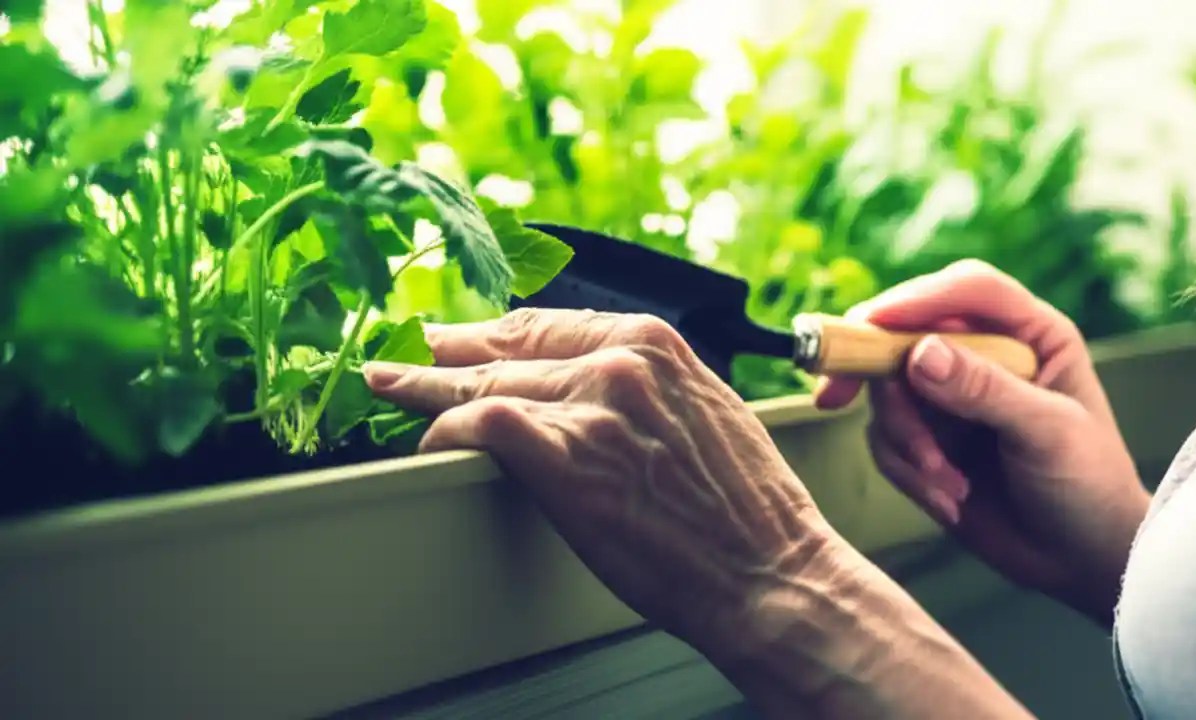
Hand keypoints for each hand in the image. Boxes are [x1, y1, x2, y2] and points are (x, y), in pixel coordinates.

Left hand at [364, 308, 1028, 719]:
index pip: (549, 323)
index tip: (465, 336)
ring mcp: (590, 404)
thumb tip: (591, 383)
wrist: (769, 571)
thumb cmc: (743, 509)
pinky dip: (441, 432)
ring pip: (482, 380)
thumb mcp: (704, 412)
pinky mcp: (564, 456)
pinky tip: (421, 443)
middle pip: (506, 345)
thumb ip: (647, 385)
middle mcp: (619, 359)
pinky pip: (477, 425)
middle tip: (405, 351)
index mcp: (654, 341)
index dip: (495, 332)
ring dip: (424, 386)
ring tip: (385, 385)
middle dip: (447, 349)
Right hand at [817, 260, 1149, 623]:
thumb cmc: (1088, 487)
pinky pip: (884, 438)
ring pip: (887, 391)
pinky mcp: (926, 439)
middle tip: (833, 397)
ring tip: (948, 485)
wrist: (1081, 560)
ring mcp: (950, 398)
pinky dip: (906, 471)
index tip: (868, 326)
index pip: (966, 291)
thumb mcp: (1047, 433)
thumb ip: (985, 390)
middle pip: (906, 334)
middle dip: (876, 374)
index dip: (915, 300)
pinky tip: (949, 500)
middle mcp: (985, 355)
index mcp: (1030, 334)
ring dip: (905, 441)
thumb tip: (919, 355)